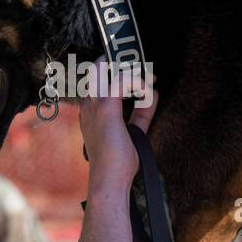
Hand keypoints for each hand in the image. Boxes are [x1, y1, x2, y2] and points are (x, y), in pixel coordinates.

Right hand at [77, 56, 157, 189]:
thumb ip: (142, 113)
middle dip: (121, 64)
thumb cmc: (120, 161)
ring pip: (105, 69)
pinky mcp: (106, 109)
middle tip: (146, 72)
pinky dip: (137, 82)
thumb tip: (153, 94)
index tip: (143, 78)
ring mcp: (94, 105)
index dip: (119, 72)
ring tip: (149, 79)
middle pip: (98, 69)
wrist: (110, 178)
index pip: (99, 79)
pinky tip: (148, 91)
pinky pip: (121, 81)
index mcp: (91, 110)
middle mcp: (89, 104)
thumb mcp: (134, 131)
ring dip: (130, 70)